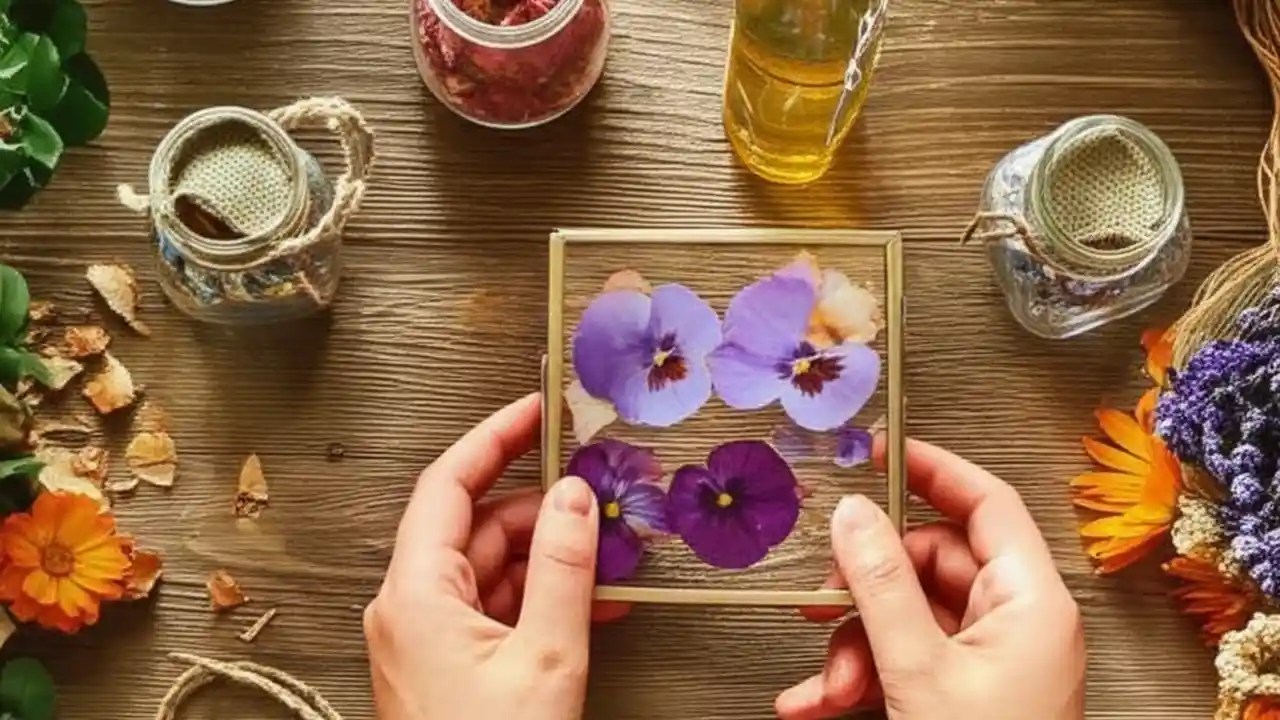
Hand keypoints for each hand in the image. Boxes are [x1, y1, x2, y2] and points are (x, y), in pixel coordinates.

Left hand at [365, 393, 608, 719]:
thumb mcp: (545, 656)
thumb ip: (565, 567)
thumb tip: (577, 498)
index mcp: (414, 592)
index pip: (448, 483)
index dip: (494, 437)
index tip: (536, 410)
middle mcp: (411, 606)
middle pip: (476, 524)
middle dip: (541, 506)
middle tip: (597, 490)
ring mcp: (429, 637)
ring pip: (493, 567)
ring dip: (550, 555)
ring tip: (607, 548)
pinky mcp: (451, 665)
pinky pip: (498, 609)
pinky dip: (543, 597)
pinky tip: (593, 597)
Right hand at [776, 438, 1084, 719]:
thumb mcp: (917, 669)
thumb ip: (879, 584)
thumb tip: (854, 513)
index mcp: (1031, 603)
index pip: (985, 503)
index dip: (932, 469)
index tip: (882, 451)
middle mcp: (1016, 624)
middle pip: (927, 565)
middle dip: (863, 592)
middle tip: (821, 600)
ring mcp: (989, 662)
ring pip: (904, 618)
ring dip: (850, 647)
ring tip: (825, 688)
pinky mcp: (962, 695)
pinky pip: (901, 660)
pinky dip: (857, 677)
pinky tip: (818, 701)